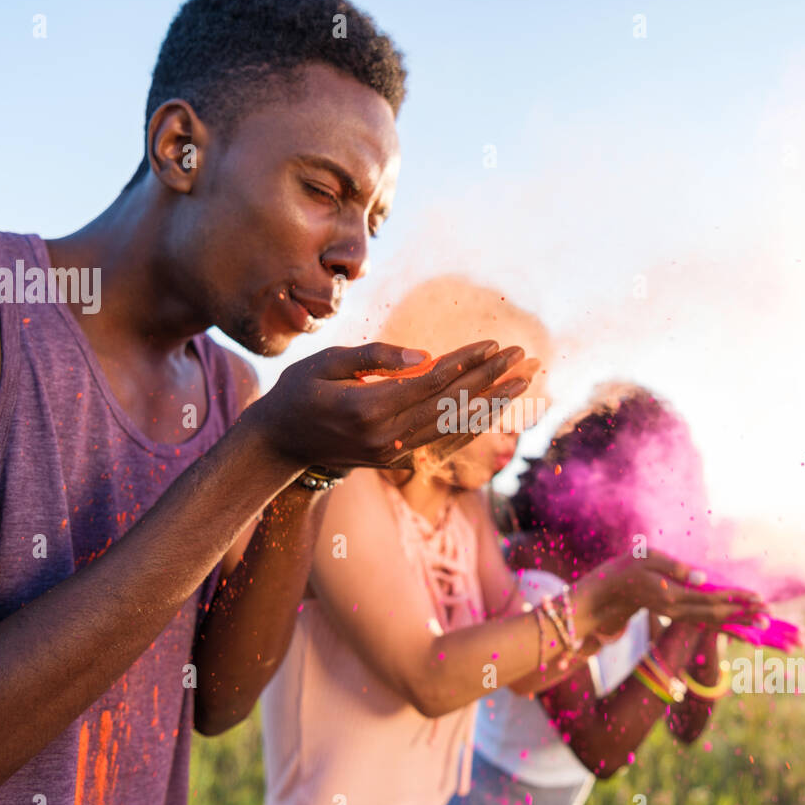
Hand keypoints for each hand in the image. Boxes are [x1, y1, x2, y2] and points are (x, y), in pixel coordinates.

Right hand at [251, 340, 536, 471]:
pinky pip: (441, 440)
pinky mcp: (394, 459)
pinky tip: (494, 409)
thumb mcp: (326, 362)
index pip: (431, 382)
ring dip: (491, 405)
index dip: (467, 363)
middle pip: (451, 405)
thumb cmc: (297, 393)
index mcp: (367, 408)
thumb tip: (425, 356)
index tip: (495, 344)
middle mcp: (385, 436)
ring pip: (453, 427)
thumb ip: (375, 356)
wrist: (279, 446)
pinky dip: (470, 424)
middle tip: (525, 359)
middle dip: (491, 380)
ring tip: (523, 383)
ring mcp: (391, 452)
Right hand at [573, 549, 767, 638]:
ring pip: (712, 623)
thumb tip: (703, 577)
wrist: (607, 591)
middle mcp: (676, 611)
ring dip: (737, 622)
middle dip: (743, 613)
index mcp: (671, 596)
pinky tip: (738, 626)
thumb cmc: (625, 568)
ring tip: (761, 624)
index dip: (736, 598)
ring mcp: (676, 616)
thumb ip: (675, 568)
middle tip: (769, 612)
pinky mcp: (676, 615)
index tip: (758, 597)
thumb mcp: (647, 559)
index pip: (711, 598)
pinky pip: (704, 623)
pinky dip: (723, 625)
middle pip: (716, 615)